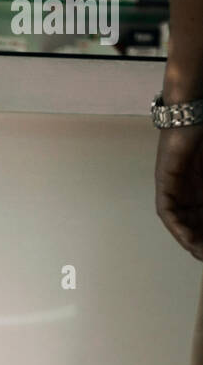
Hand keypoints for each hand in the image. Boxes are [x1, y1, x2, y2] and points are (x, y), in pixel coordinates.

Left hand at [155, 124, 202, 259]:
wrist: (194, 111)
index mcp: (200, 186)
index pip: (202, 217)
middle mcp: (185, 189)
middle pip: (192, 222)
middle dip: (200, 241)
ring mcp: (173, 186)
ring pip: (178, 221)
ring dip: (188, 239)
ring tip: (199, 253)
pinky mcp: (164, 182)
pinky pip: (167, 212)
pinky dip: (177, 226)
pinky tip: (187, 238)